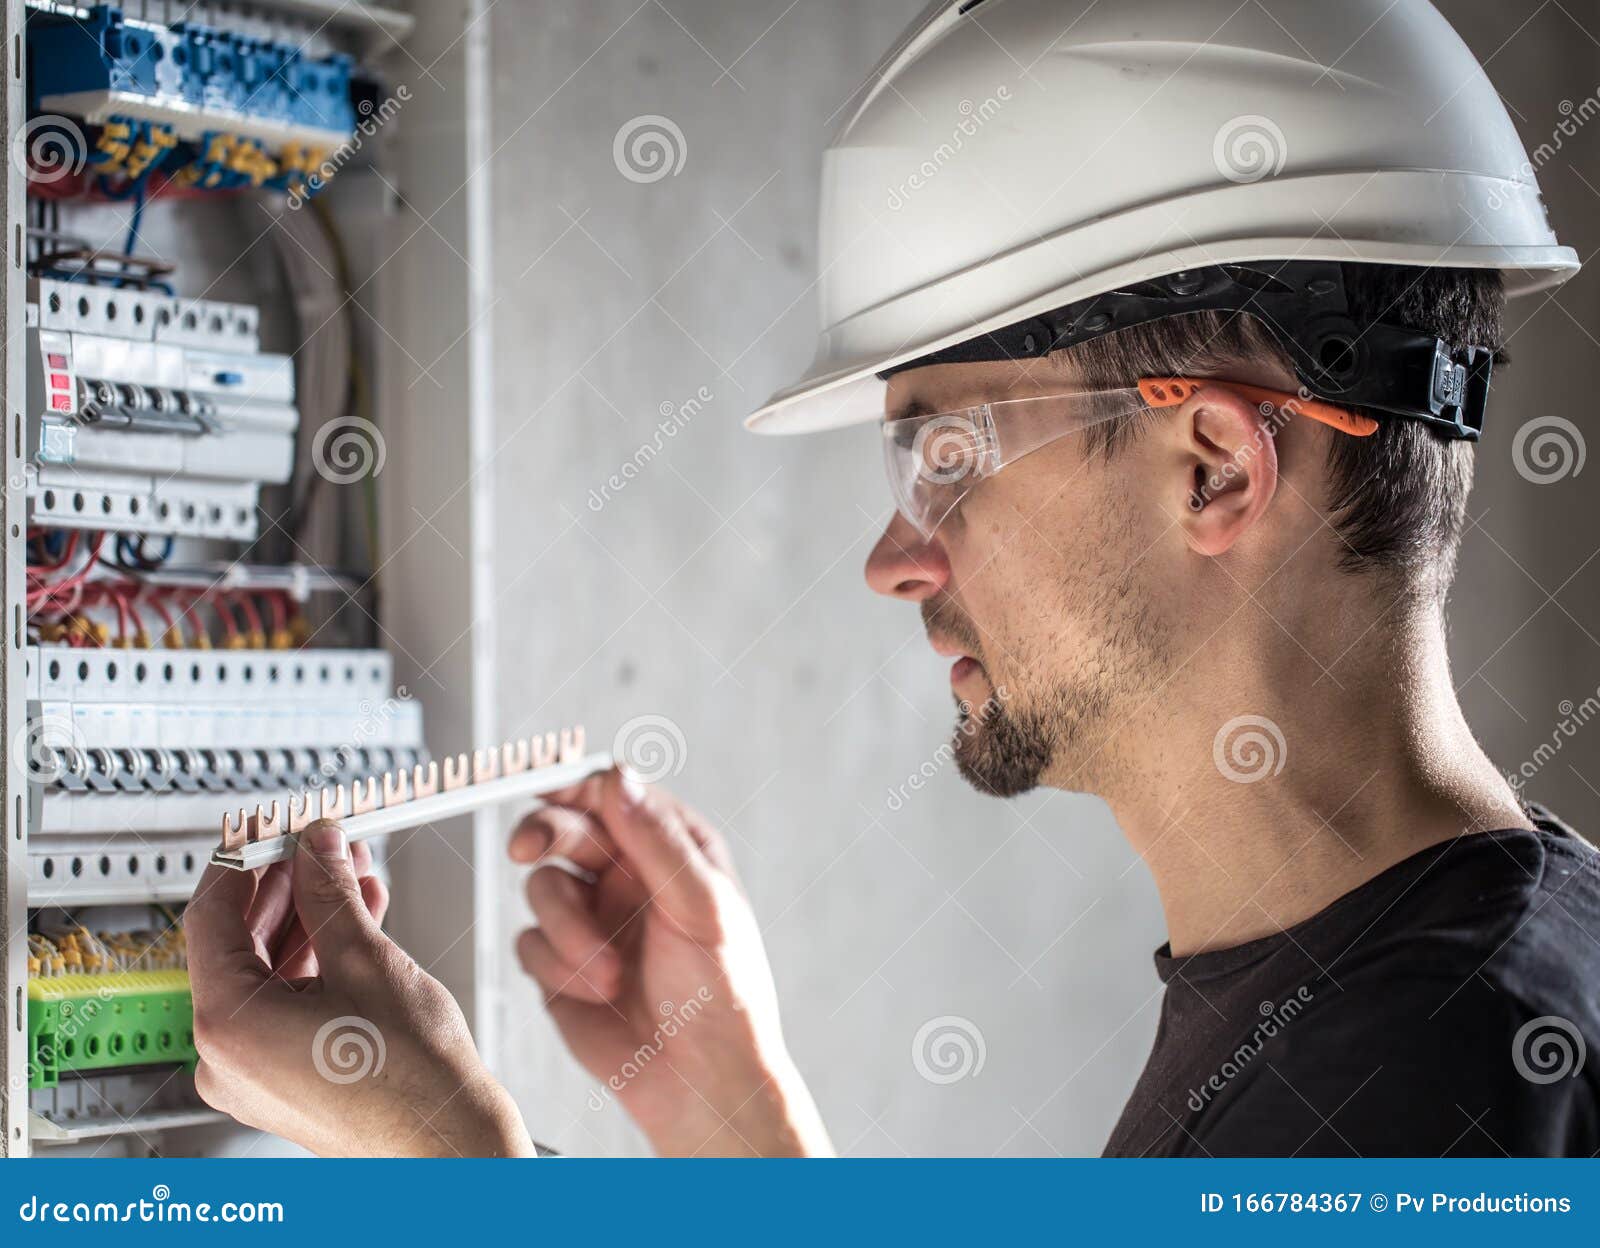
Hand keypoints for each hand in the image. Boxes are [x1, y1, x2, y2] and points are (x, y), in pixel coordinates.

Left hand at [186, 821, 532, 1156]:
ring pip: (269, 972)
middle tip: (319, 844)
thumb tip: (315, 847)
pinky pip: (287, 1002)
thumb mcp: (367, 959)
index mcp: (226, 1024)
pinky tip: (358, 922)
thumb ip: (330, 892)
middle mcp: (225, 1055)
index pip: (212, 915)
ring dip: (312, 919)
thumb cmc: (410, 1081)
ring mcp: (254, 1071)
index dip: (245, 860)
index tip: (270, 829)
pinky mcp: (284, 1078)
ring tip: (353, 876)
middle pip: (240, 943)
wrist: (446, 1144)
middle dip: (290, 886)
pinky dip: (318, 960)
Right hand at [510, 767, 830, 1156]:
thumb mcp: (703, 908)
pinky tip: (597, 992)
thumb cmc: (724, 996)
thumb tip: (617, 779)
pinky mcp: (561, 965)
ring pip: (541, 887)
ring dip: (567, 929)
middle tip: (529, 849)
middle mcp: (627, 877)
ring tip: (609, 971)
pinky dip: (558, 968)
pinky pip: (530, 944)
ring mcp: (592, 919)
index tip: (549, 789)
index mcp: (671, 851)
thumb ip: (657, 842)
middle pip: (564, 828)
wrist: (699, 1081)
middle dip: (543, 835)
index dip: (577, 786)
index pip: (615, 795)